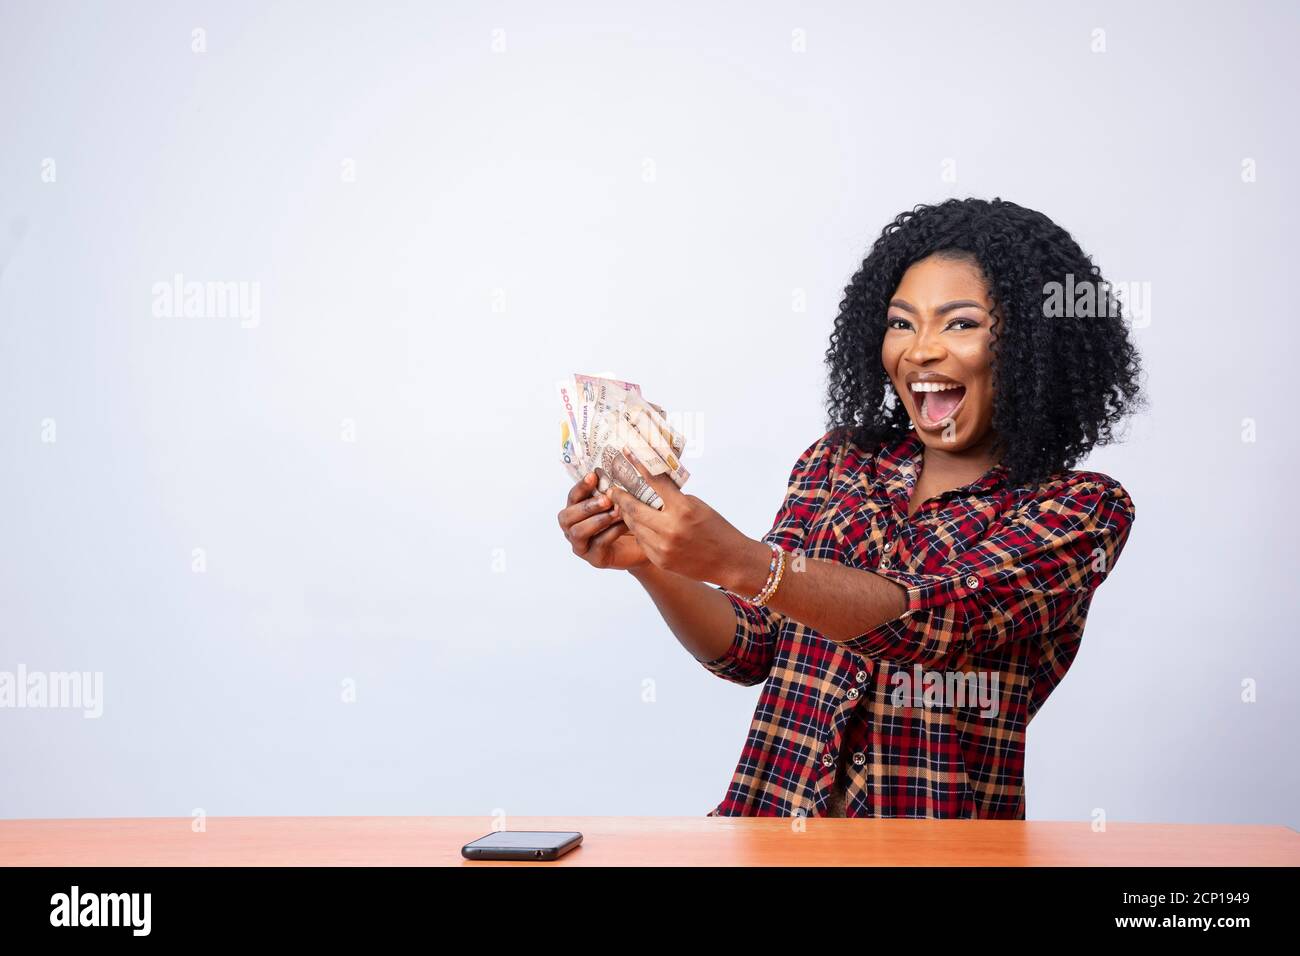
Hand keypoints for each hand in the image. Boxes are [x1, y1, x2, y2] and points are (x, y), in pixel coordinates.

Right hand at [557, 472, 650, 570]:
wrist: (645, 544)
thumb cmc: (628, 519)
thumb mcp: (619, 502)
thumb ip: (612, 490)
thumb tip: (615, 471)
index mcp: (576, 511)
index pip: (572, 497)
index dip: (581, 487)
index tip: (594, 475)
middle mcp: (573, 528)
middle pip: (567, 516)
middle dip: (586, 506)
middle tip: (606, 499)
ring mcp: (582, 545)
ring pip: (578, 532)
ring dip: (598, 520)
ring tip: (617, 512)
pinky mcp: (595, 559)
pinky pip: (598, 544)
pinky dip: (612, 532)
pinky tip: (625, 524)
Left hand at [606, 448, 756, 585]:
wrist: (728, 561)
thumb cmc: (716, 529)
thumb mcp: (698, 505)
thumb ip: (675, 497)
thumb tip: (653, 487)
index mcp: (683, 509)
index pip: (655, 482)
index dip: (639, 466)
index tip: (627, 453)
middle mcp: (670, 528)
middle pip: (635, 508)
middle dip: (620, 498)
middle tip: (612, 490)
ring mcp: (663, 547)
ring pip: (634, 526)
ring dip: (626, 515)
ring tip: (621, 507)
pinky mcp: (660, 560)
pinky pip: (641, 542)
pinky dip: (639, 531)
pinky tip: (637, 525)